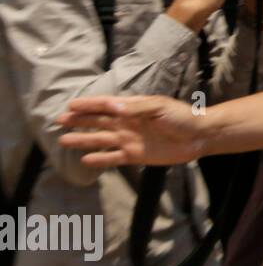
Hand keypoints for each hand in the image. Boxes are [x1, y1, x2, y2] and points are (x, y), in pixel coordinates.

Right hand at [57, 94, 204, 167]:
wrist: (199, 136)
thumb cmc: (182, 116)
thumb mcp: (160, 107)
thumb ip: (137, 108)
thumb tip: (114, 107)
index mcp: (133, 107)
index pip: (106, 105)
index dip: (88, 105)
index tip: (71, 105)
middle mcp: (128, 123)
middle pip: (98, 121)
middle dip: (79, 120)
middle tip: (60, 120)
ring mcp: (130, 139)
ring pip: (101, 140)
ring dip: (83, 140)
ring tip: (64, 140)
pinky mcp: (136, 155)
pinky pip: (114, 157)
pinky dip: (100, 159)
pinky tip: (86, 160)